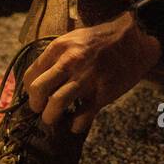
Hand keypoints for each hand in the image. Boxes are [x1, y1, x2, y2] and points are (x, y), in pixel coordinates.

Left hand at [23, 11, 162, 132]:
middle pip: (38, 90)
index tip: (36, 96)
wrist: (135, 40)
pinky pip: (82, 116)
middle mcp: (70, 62)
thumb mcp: (74, 38)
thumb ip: (56, 55)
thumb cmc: (102, 40)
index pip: (31, 75)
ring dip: (50, 117)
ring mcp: (87, 78)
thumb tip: (38, 77)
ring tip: (54, 118)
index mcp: (60, 48)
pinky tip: (76, 123)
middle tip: (40, 109)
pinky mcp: (102, 93)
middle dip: (35, 105)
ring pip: (56, 104)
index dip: (29, 90)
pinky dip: (75, 125)